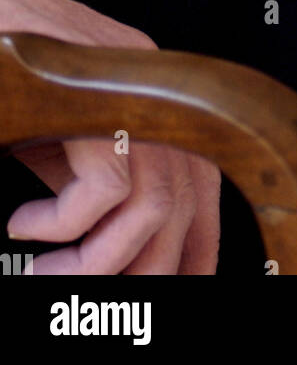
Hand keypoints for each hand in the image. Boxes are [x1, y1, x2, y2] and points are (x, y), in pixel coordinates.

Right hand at [1, 0, 220, 273]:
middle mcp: (152, 87)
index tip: (179, 291)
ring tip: (43, 277)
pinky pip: (103, 188)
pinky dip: (61, 227)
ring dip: (94, 265)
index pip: (201, 187)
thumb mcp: (57, 144)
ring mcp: (125, 85)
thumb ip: (89, 193)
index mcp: (153, 98)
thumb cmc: (2, 72)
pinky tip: (20, 226)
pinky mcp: (90, 92)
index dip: (196, 252)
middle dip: (144, 275)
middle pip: (184, 205)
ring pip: (151, 207)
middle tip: (80, 301)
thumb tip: (108, 266)